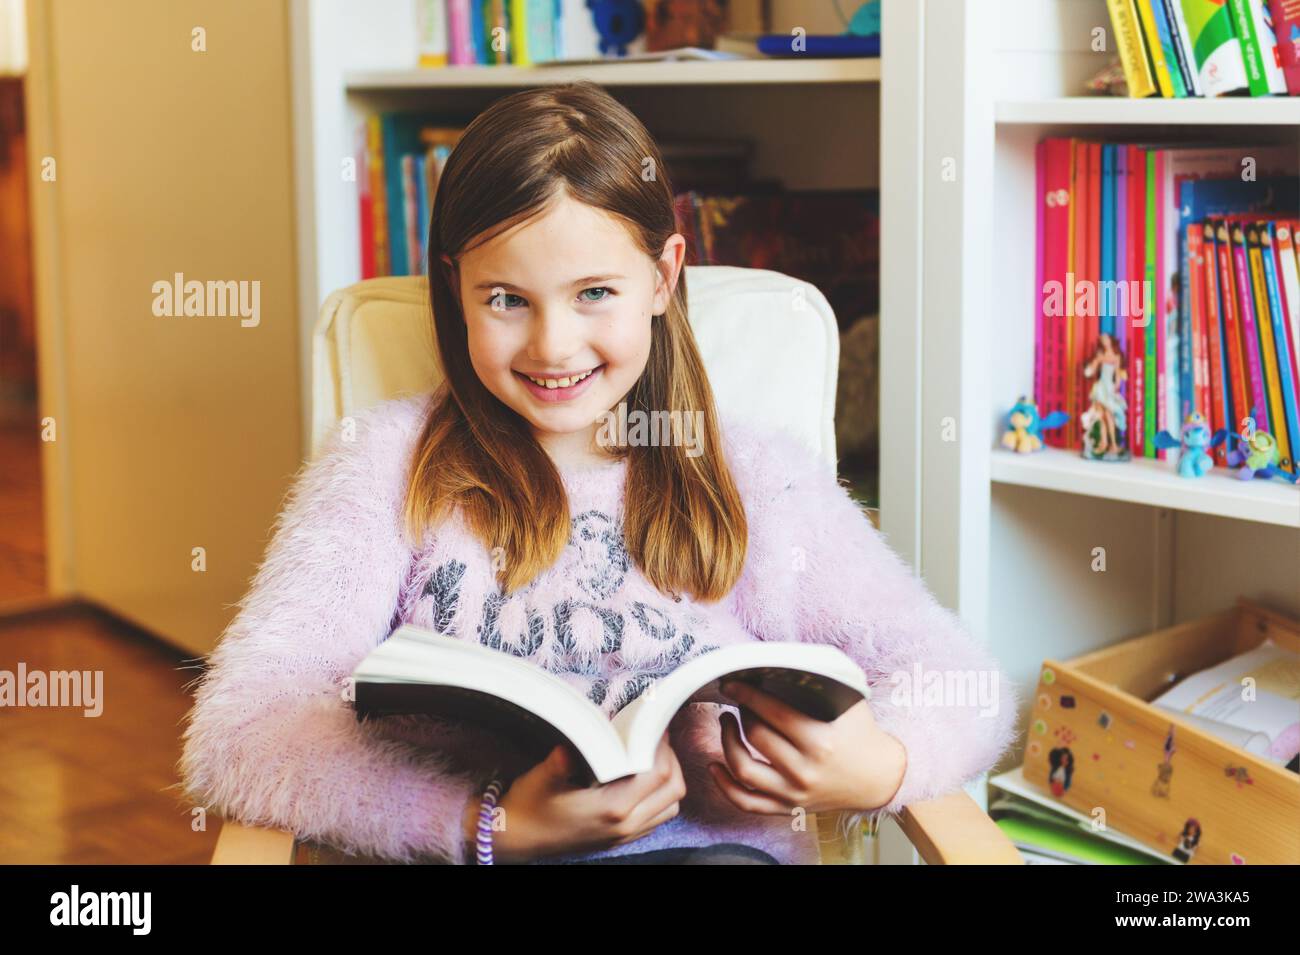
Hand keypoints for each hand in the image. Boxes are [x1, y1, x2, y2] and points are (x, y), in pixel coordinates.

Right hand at [462, 731, 685, 863]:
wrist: (515, 839)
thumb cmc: (527, 806)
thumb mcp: (541, 777)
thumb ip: (561, 759)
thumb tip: (579, 732)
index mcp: (612, 809)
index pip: (658, 774)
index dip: (662, 747)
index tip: (652, 725)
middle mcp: (625, 825)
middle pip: (673, 790)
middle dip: (671, 760)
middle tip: (654, 738)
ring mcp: (625, 836)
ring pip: (670, 806)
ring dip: (668, 780)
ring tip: (650, 757)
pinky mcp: (621, 839)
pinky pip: (657, 818)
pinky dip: (659, 796)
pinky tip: (640, 779)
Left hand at [708, 680, 906, 816]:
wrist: (880, 778)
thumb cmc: (861, 734)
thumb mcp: (849, 703)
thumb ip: (819, 685)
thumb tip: (779, 666)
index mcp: (820, 741)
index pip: (772, 713)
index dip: (747, 694)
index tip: (732, 683)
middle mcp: (805, 770)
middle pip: (755, 737)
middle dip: (741, 713)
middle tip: (738, 700)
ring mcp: (794, 793)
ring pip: (744, 770)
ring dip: (727, 742)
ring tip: (726, 722)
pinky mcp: (788, 808)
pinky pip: (747, 802)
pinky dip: (724, 786)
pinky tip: (715, 765)